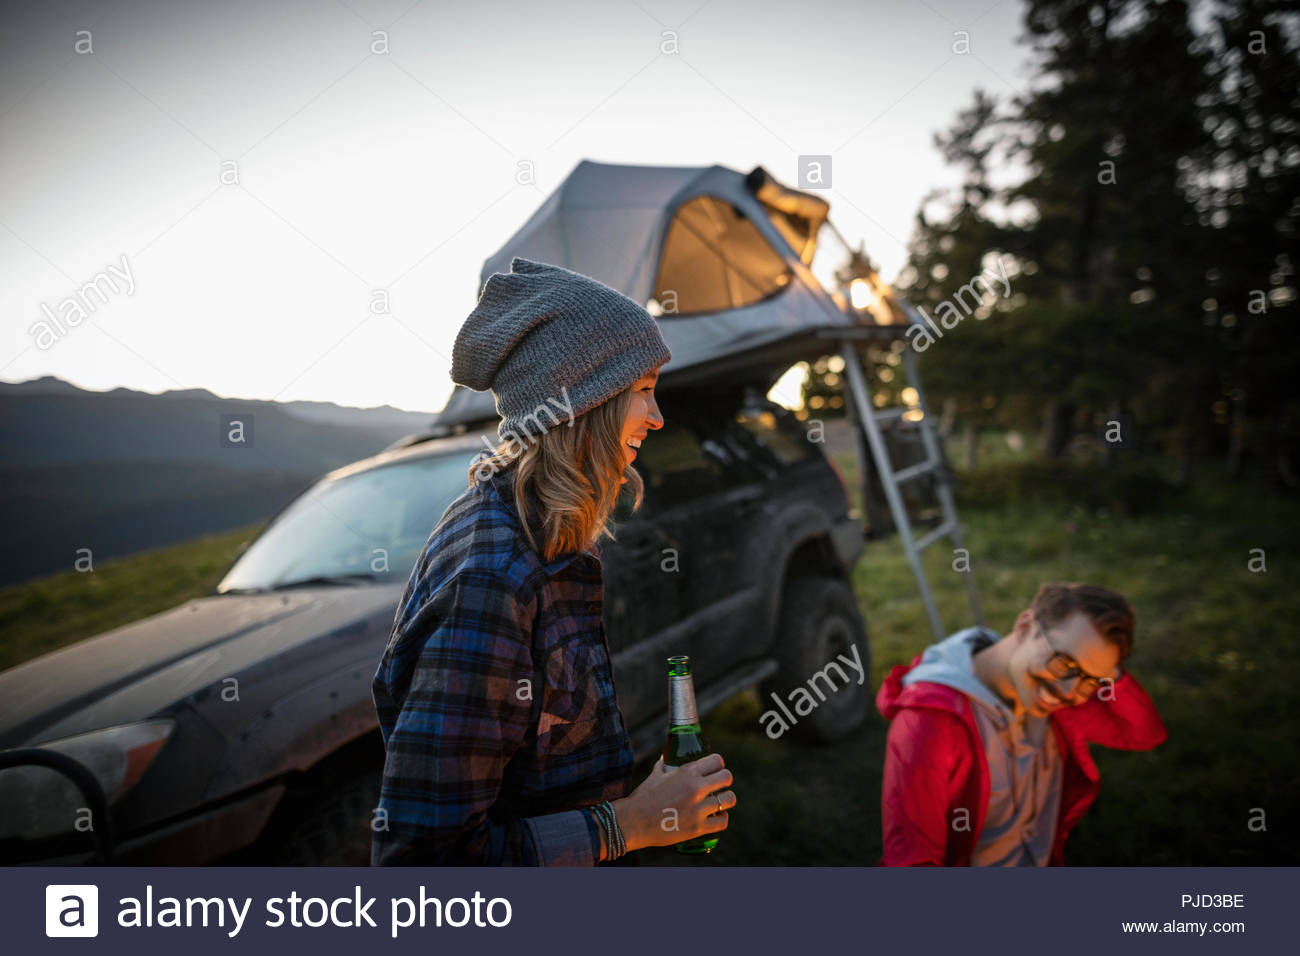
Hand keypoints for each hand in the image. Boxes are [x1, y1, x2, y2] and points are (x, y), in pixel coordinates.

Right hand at [611, 753, 735, 853]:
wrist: (633, 822)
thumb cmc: (643, 797)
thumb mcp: (655, 775)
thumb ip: (664, 765)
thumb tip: (665, 758)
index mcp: (686, 772)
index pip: (717, 760)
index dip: (718, 765)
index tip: (716, 769)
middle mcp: (695, 788)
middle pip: (727, 777)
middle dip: (725, 780)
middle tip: (719, 786)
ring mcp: (698, 809)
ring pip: (729, 799)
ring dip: (726, 800)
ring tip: (720, 802)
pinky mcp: (698, 827)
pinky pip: (723, 821)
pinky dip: (722, 819)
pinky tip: (716, 817)